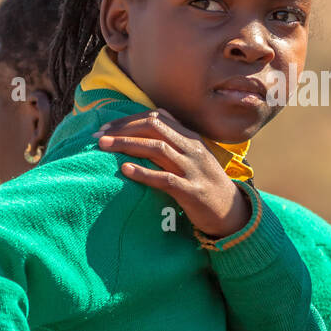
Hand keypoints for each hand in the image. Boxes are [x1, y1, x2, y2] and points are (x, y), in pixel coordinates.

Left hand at [96, 109, 250, 238]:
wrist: (232, 212)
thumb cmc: (207, 184)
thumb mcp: (195, 156)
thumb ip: (176, 139)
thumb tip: (153, 119)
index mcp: (191, 138)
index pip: (157, 118)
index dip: (129, 120)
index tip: (106, 126)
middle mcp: (192, 149)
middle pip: (154, 128)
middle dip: (123, 129)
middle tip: (98, 136)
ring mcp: (192, 169)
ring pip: (157, 149)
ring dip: (127, 145)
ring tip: (104, 147)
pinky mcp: (191, 191)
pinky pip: (165, 179)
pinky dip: (143, 173)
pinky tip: (125, 170)